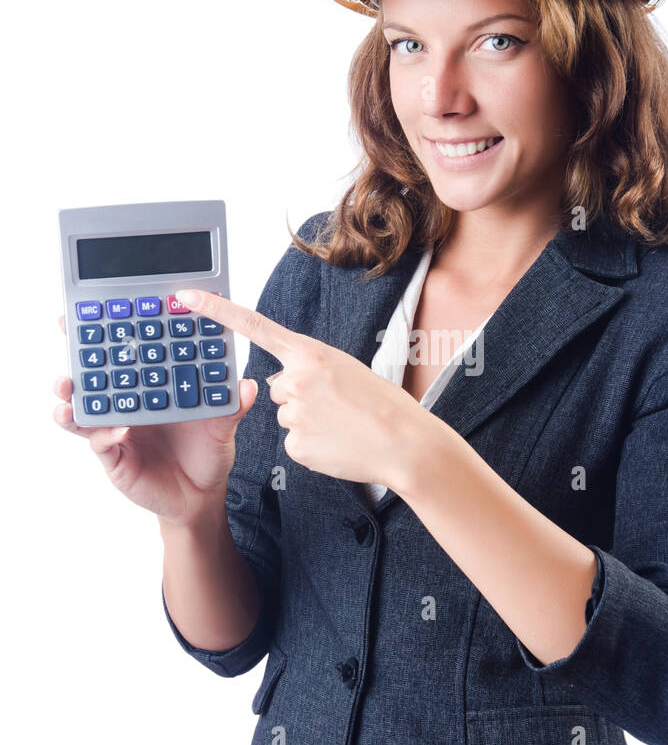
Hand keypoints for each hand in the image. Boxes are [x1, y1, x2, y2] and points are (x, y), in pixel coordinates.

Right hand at [52, 312, 260, 525]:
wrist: (200, 496)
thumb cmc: (206, 454)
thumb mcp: (222, 427)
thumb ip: (230, 407)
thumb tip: (247, 384)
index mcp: (151, 388)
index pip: (127, 355)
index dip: (109, 333)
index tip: (97, 308)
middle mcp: (129, 405)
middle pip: (94, 375)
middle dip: (77, 353)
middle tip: (67, 332)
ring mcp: (117, 430)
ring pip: (84, 409)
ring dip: (72, 396)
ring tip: (65, 387)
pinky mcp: (115, 458)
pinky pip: (101, 442)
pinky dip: (104, 434)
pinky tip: (115, 430)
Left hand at [173, 288, 427, 488]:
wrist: (405, 443)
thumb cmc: (382, 405)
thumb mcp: (346, 369)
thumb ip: (310, 369)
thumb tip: (285, 386)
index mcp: (309, 353)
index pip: (253, 325)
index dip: (216, 310)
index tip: (185, 298)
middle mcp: (295, 380)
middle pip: (277, 387)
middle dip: (301, 396)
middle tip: (337, 405)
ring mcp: (293, 414)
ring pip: (286, 415)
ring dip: (309, 421)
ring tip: (342, 425)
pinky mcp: (295, 446)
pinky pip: (294, 442)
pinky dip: (312, 445)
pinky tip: (336, 444)